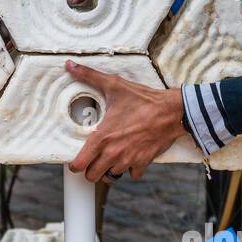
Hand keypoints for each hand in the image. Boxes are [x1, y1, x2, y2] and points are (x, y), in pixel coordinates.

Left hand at [65, 60, 186, 181]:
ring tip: (111, 156)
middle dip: (90, 169)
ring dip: (109, 169)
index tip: (77, 158)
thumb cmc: (142, 99)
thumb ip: (89, 76)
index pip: (79, 165)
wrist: (172, 111)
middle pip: (92, 176)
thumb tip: (69, 65)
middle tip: (93, 159)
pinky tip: (130, 156)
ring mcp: (129, 160)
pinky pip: (132, 175)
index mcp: (101, 138)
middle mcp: (113, 153)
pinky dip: (130, 169)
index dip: (75, 164)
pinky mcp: (143, 163)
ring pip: (111, 177)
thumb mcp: (114, 85)